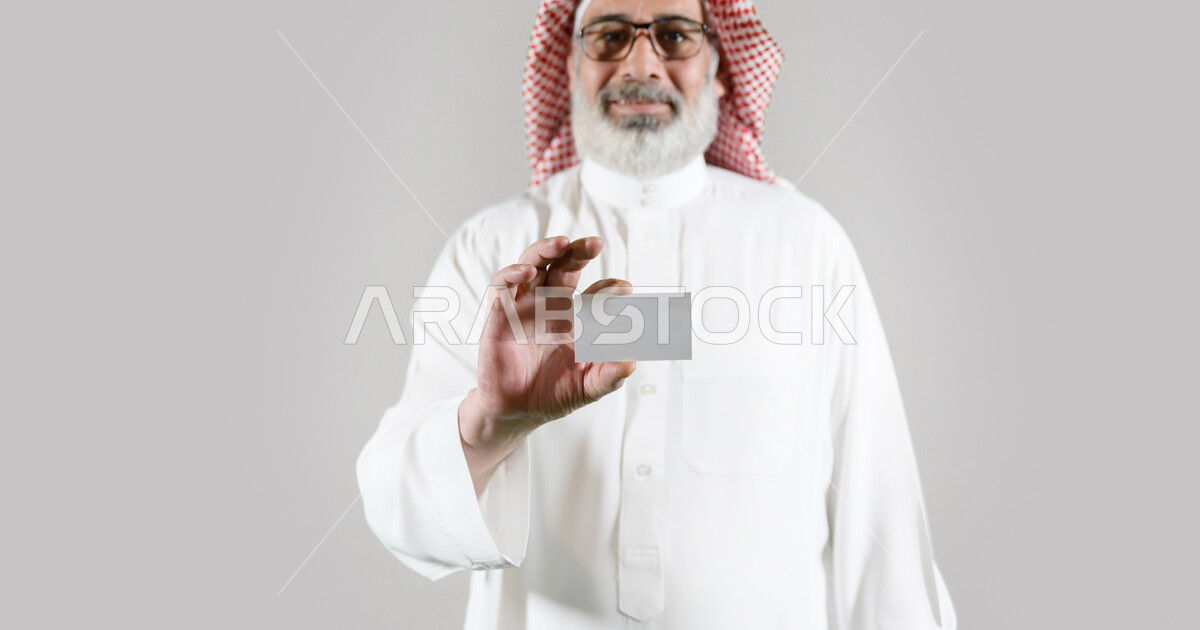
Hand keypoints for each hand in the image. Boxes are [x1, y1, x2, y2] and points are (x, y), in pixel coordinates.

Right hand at [459, 236, 635, 490]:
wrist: (516, 412)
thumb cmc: (553, 395)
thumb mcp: (586, 388)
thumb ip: (607, 377)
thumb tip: (631, 364)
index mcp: (576, 319)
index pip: (595, 292)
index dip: (609, 288)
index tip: (624, 289)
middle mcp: (551, 305)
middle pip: (565, 266)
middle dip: (580, 251)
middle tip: (595, 244)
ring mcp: (525, 306)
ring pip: (534, 264)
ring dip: (546, 250)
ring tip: (561, 243)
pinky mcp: (499, 314)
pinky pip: (502, 285)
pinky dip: (513, 273)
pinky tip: (527, 272)